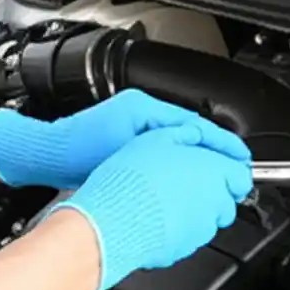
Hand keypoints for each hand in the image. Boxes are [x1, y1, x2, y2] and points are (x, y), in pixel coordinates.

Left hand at [0, 89, 250, 188]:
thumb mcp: (130, 134)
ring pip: (179, 147)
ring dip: (198, 161)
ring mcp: (135, 133)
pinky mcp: (127, 150)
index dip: (222, 143)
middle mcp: (143, 115)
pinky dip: (179, 167)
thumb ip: (165, 134)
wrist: (49, 156)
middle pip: (193, 134)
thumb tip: (195, 139)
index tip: (240, 158)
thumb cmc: (80, 146)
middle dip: (215, 152)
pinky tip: (185, 182)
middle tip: (235, 172)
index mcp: (147, 107)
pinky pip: (164, 157)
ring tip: (217, 178)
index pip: (197, 124)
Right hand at [53, 125, 253, 289]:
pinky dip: (178, 226)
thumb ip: (188, 136)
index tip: (219, 169)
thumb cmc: (130, 180)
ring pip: (207, 218)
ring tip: (164, 198)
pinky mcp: (186, 248)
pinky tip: (156, 216)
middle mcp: (215, 203)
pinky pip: (187, 234)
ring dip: (193, 208)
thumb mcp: (157, 138)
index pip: (243, 175)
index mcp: (215, 172)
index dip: (230, 171)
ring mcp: (202, 229)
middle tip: (182, 181)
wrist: (110, 222)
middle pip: (226, 198)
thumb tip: (196, 135)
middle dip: (210, 190)